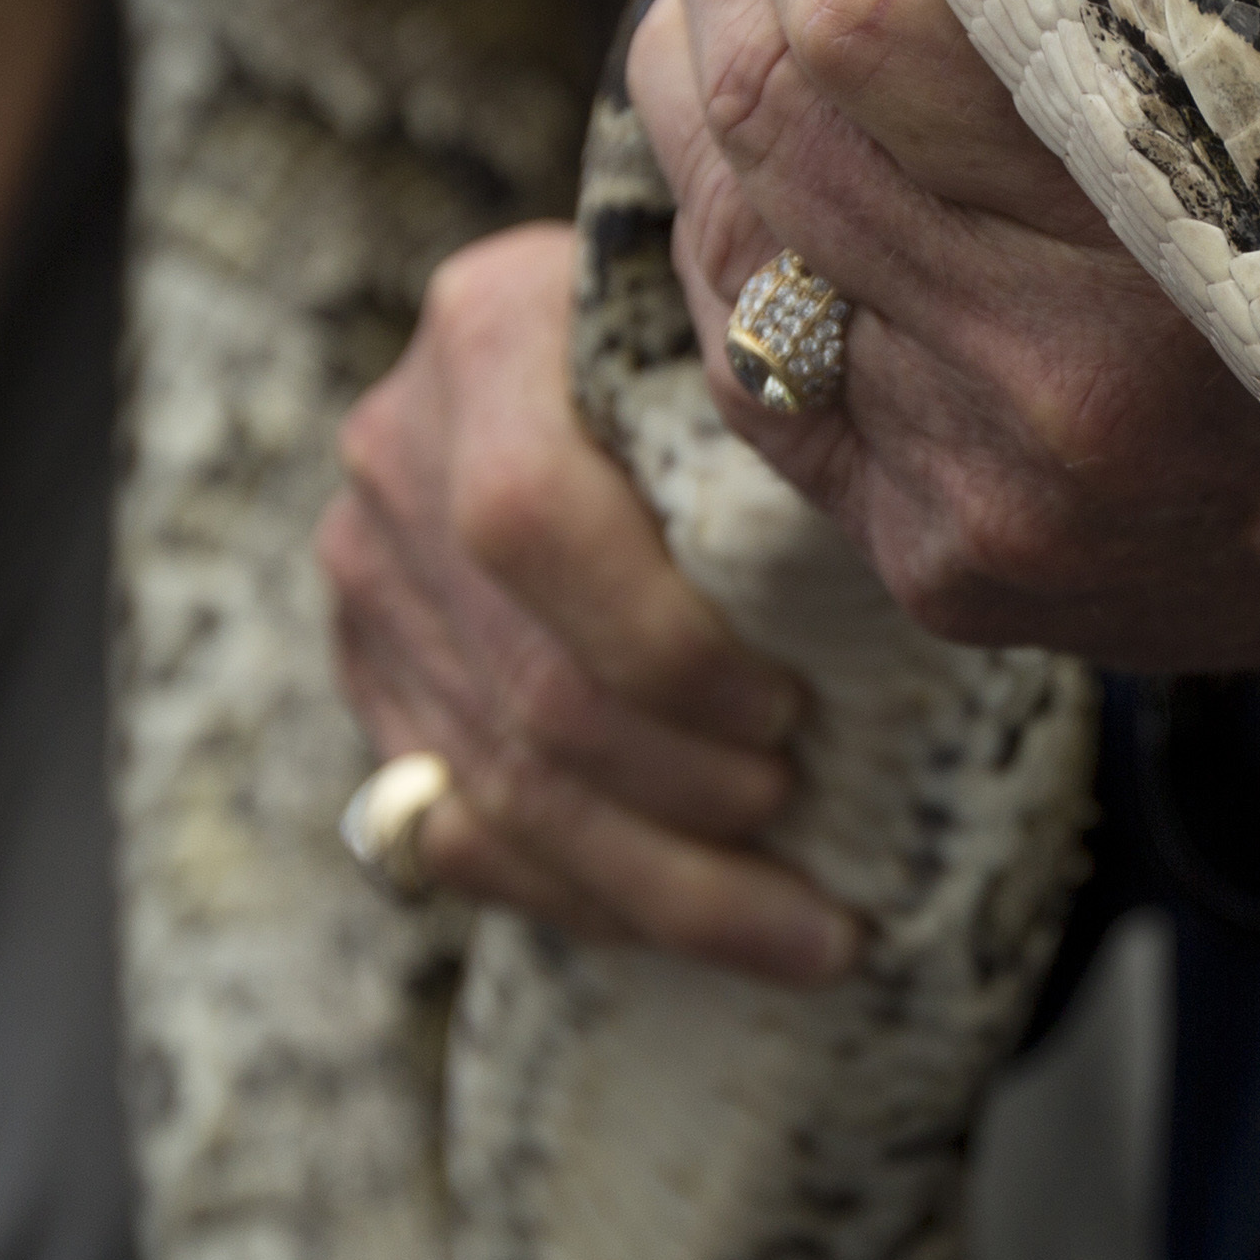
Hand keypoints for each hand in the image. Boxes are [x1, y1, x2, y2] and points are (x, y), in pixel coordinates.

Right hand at [319, 221, 862, 982]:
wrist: (618, 362)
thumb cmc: (741, 353)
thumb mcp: (758, 335)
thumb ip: (786, 402)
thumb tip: (889, 533)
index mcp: (488, 331)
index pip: (530, 522)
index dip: (660, 647)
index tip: (788, 712)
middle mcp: (397, 448)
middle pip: (524, 683)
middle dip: (679, 793)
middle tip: (801, 822)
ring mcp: (370, 573)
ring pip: (493, 788)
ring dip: (653, 884)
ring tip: (797, 928)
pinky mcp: (372, 676)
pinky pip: (456, 833)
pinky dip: (583, 897)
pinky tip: (694, 926)